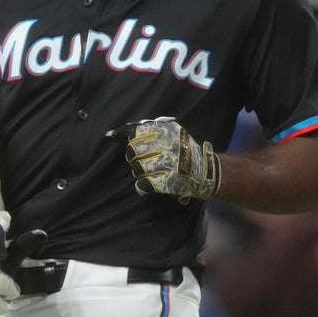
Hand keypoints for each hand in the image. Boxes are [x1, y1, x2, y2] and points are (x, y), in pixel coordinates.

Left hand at [106, 116, 220, 202]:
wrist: (206, 171)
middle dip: (133, 156)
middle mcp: (168, 145)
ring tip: (151, 172)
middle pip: (133, 150)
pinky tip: (148, 185)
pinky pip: (143, 183)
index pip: (136, 131)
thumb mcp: (171, 132)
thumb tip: (111, 134)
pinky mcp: (169, 182)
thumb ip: (147, 130)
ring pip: (136, 167)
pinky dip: (142, 186)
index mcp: (167, 131)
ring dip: (139, 171)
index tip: (111, 137)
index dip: (123, 135)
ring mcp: (169, 164)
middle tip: (144, 160)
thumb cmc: (183, 150)